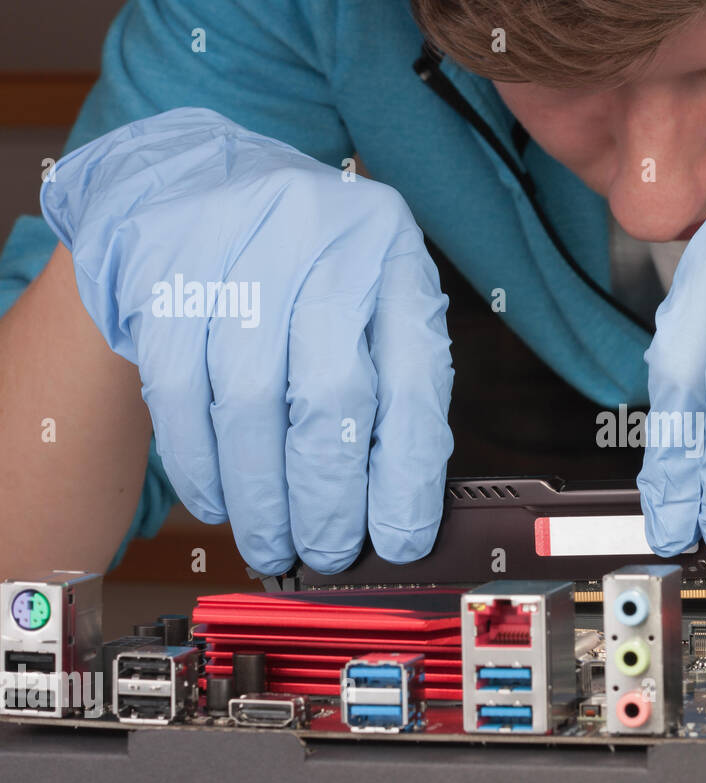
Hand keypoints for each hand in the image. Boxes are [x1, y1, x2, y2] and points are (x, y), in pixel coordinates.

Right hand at [41, 108, 453, 574]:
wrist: (197, 179)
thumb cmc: (305, 263)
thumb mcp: (372, 300)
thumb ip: (392, 385)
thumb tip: (396, 504)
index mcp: (394, 254)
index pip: (413, 380)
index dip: (407, 475)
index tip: (402, 540)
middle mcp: (322, 242)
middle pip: (330, 396)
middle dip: (328, 498)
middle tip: (327, 551)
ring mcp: (235, 250)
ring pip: (248, 404)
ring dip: (260, 495)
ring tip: (272, 541)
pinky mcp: (162, 270)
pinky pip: (178, 392)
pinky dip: (199, 464)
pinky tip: (217, 499)